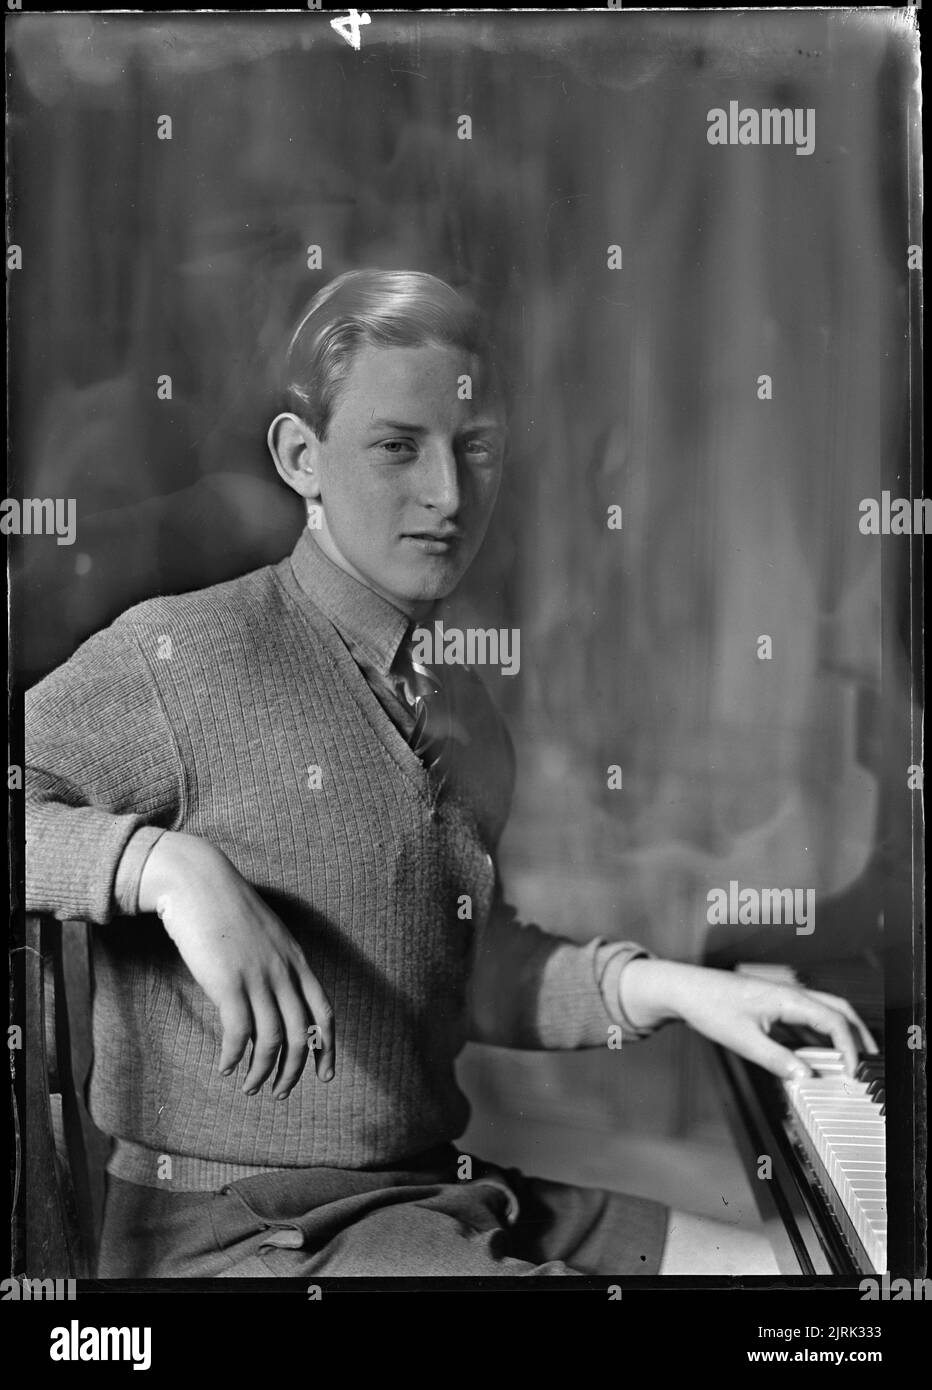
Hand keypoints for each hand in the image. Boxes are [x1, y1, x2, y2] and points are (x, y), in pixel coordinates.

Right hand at [138, 831, 334, 1097]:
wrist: (197, 881)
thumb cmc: (225, 906)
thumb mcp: (263, 933)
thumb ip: (274, 961)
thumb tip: (272, 993)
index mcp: (295, 959)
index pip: (324, 1012)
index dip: (327, 1048)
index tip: (325, 1075)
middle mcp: (283, 971)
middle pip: (301, 1034)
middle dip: (294, 1071)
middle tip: (281, 1093)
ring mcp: (258, 977)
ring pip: (272, 1040)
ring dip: (262, 1072)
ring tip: (249, 1087)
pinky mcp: (228, 982)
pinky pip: (239, 1033)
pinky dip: (234, 1056)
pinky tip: (225, 1067)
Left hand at [619, 959, 876, 1078]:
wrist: (685, 989)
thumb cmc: (709, 1006)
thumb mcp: (743, 1040)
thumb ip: (777, 1060)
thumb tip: (806, 1078)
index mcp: (789, 998)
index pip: (835, 1021)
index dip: (850, 1049)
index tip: (853, 1073)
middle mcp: (791, 994)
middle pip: (839, 1009)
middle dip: (858, 1035)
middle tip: (869, 1062)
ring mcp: (783, 998)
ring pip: (824, 1012)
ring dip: (840, 1034)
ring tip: (850, 1061)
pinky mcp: (773, 1004)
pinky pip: (806, 1018)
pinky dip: (820, 1035)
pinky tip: (818, 1054)